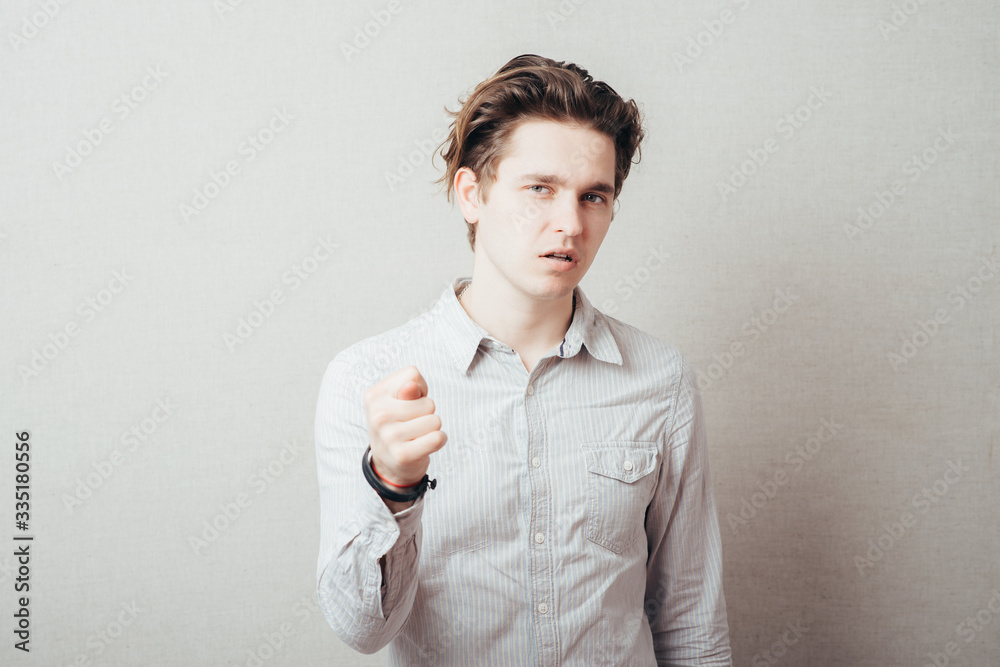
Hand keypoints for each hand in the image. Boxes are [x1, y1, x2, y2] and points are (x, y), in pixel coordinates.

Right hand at [364, 365, 447, 487]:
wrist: (388, 464)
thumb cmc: (398, 425)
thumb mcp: (398, 401)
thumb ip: (409, 389)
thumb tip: (411, 387)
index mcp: (374, 395)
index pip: (413, 375)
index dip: (419, 389)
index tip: (407, 403)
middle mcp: (378, 415)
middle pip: (428, 402)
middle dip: (426, 413)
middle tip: (410, 424)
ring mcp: (389, 436)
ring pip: (435, 421)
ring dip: (431, 429)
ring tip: (415, 435)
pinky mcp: (403, 455)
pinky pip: (437, 438)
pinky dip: (438, 441)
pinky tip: (423, 445)